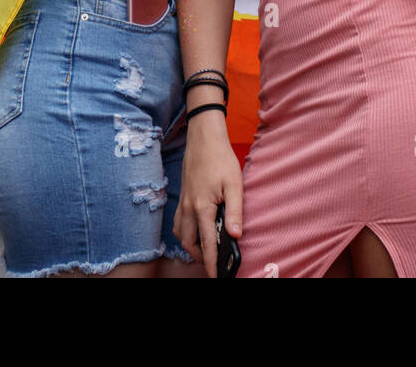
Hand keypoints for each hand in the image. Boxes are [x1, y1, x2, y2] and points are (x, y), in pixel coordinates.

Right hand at [174, 120, 243, 277]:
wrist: (203, 138)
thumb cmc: (221, 158)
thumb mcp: (234, 184)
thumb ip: (235, 211)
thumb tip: (236, 235)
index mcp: (202, 208)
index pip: (206, 243)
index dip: (212, 263)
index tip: (217, 276)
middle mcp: (189, 208)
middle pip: (190, 243)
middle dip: (201, 257)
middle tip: (215, 263)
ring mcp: (183, 202)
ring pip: (182, 235)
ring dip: (192, 246)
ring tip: (207, 250)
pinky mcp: (182, 196)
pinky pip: (179, 223)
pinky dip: (186, 233)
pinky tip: (197, 230)